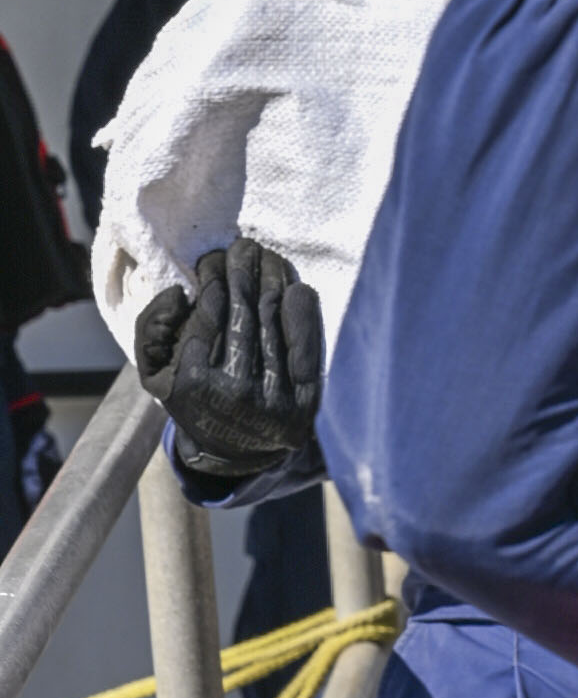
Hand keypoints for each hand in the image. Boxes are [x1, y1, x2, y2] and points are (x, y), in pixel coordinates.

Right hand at [137, 240, 324, 474]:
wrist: (233, 450)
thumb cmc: (190, 396)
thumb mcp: (154, 371)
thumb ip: (151, 329)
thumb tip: (179, 294)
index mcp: (192, 380)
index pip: (211, 309)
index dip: (215, 275)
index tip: (215, 258)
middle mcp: (234, 391)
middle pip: (246, 310)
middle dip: (244, 271)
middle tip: (245, 247)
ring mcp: (272, 398)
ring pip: (275, 323)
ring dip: (273, 281)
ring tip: (268, 258)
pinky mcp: (304, 404)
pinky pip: (306, 350)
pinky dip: (303, 315)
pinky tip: (296, 287)